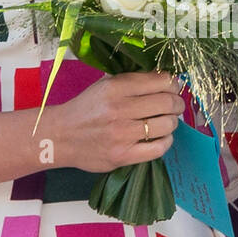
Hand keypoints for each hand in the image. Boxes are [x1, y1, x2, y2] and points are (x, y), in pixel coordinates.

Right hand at [43, 71, 184, 172]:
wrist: (60, 136)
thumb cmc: (86, 109)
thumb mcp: (105, 86)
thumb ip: (132, 82)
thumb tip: (167, 80)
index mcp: (115, 88)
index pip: (159, 81)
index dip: (173, 83)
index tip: (174, 87)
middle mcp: (119, 109)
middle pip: (167, 102)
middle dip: (177, 103)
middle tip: (176, 105)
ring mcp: (122, 134)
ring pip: (166, 124)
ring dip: (172, 122)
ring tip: (167, 121)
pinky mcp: (123, 156)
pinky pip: (159, 148)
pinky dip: (166, 141)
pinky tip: (161, 137)